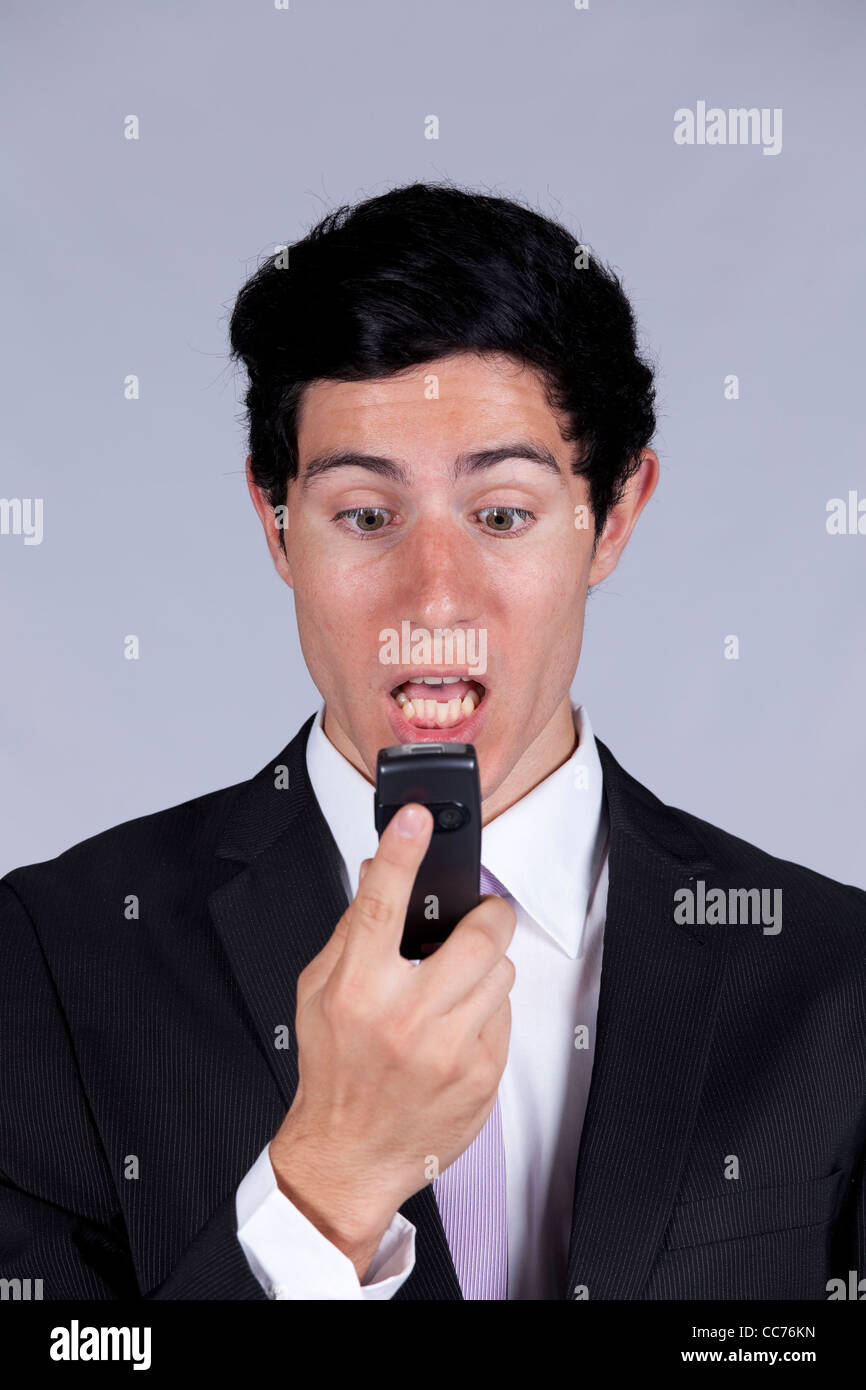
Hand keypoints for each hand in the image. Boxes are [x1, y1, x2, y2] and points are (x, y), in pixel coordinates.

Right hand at [269, 802, 515, 1277]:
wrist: (349, 1155)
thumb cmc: (333, 1069)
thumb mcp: (319, 992)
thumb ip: (351, 930)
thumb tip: (381, 871)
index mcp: (355, 989)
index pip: (379, 904)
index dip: (400, 852)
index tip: (415, 817)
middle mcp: (402, 1015)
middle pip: (477, 934)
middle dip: (486, 917)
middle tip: (478, 920)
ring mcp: (447, 1048)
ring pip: (501, 971)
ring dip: (486, 968)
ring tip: (455, 987)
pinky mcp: (479, 1074)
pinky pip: (505, 1014)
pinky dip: (487, 1011)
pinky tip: (458, 1028)